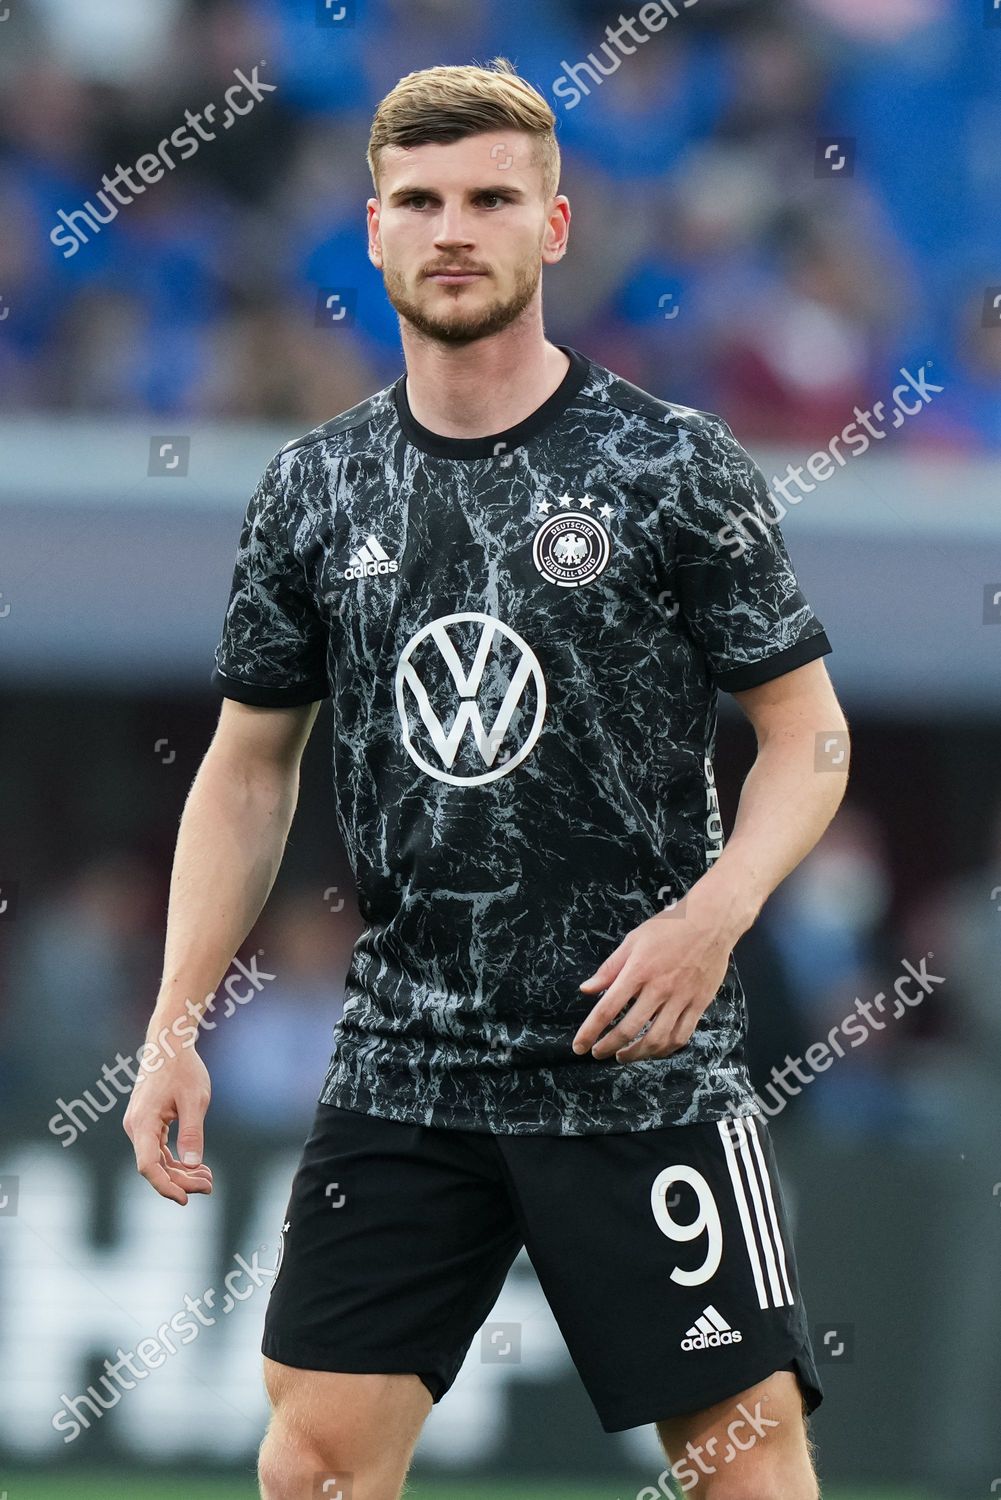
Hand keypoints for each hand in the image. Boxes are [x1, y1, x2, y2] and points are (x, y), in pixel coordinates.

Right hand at [123, 1044, 213, 1204]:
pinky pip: (159, 1149)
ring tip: (208, 1180)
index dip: (165, 1186)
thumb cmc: (183, 1069)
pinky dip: (176, 1160)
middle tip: (209, 1186)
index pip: (149, 1165)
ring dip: (180, 1172)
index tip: (185, 1199)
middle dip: (181, 1181)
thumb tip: (193, 1166)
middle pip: (154, 1166)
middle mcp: (135, 1127)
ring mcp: (139, 1125)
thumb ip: (192, 1133)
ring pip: (157, 1160)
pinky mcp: (147, 1122)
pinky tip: (197, 1167)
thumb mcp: (195, 1100)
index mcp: (142, 1122)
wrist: (169, 1043)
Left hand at [571, 896, 734, 1062]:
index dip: (590, 1032)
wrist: (711, 922)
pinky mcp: (699, 1004)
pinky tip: (653, 1050)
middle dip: (608, 1047)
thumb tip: (586, 989)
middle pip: (629, 1029)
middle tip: (597, 1054)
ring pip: (656, 1039)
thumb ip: (609, 968)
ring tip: (622, 1056)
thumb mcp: (633, 940)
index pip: (607, 1009)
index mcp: (638, 971)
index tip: (579, 1046)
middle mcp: (659, 988)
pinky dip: (664, 1049)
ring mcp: (681, 998)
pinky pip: (681, 1035)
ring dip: (636, 1054)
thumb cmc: (670, 927)